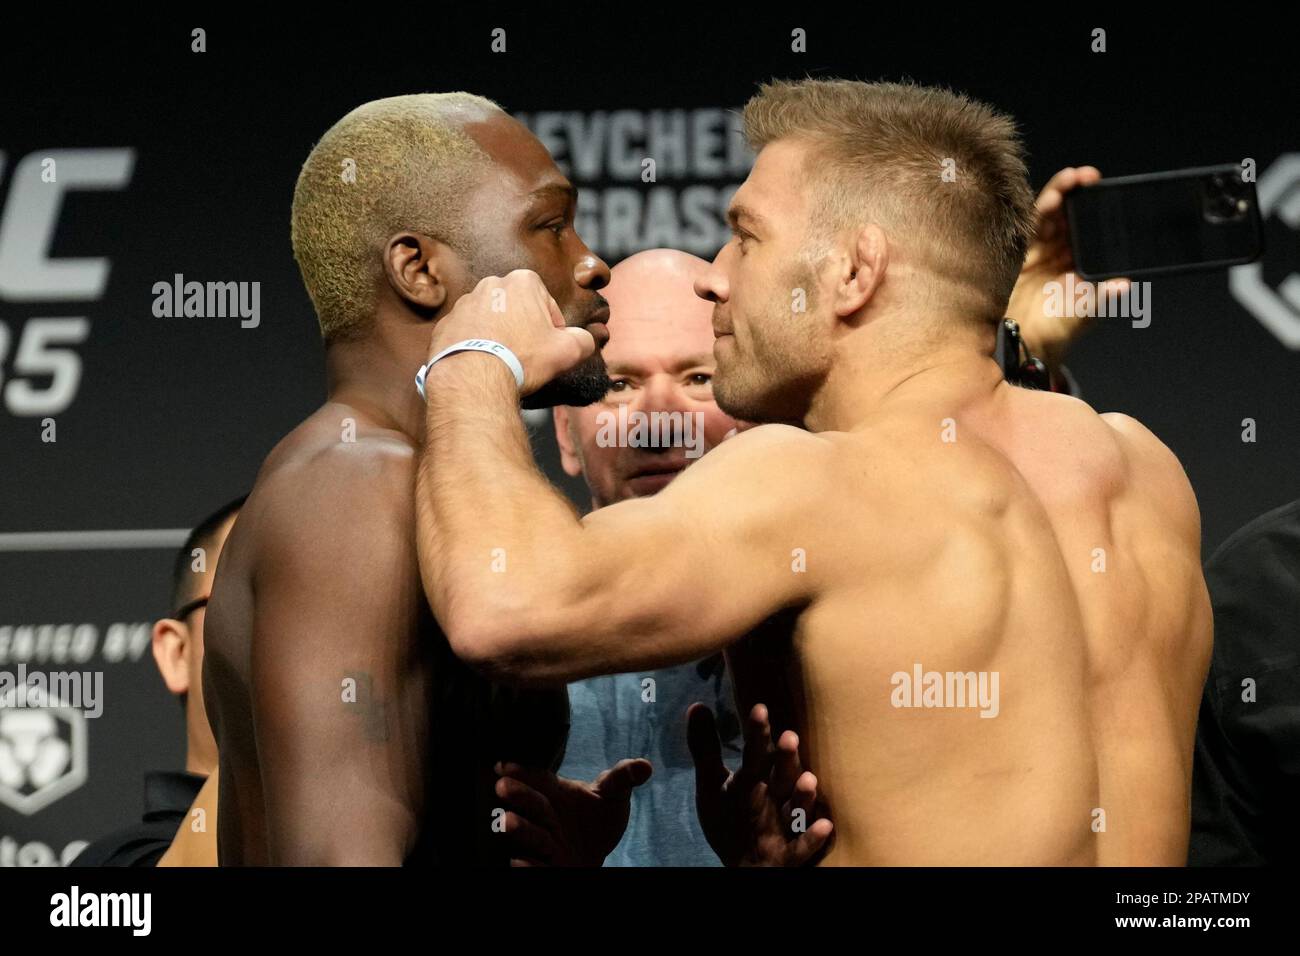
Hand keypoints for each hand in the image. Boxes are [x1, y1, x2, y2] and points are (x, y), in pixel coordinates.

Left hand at [427, 270, 594, 395]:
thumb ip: (584, 339)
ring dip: (499, 337)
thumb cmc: (523, 359)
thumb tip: (584, 340)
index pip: (547, 304)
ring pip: (490, 320)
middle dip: (523, 329)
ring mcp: (464, 304)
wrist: (473, 379)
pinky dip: (475, 347)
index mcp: (523, 282)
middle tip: (527, 357)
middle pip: (517, 309)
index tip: (549, 348)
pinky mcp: (445, 324)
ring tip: (503, 363)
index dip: (553, 329)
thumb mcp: (569, 351)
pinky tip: (482, 366)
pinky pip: (467, 334)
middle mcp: (490, 285)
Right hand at [494, 758, 652, 865]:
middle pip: (531, 803)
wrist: (593, 853)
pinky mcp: (548, 866)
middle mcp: (545, 817)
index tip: (503, 765)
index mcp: (555, 793)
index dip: (521, 771)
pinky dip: (527, 865)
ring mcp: (546, 843)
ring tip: (507, 823)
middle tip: (502, 787)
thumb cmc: (596, 818)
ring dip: (518, 828)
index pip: (537, 778)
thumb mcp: (611, 796)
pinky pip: (535, 866)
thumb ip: (622, 778)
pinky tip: (517, 862)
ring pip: (530, 834)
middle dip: (518, 795)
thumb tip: (645, 766)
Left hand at [688, 702, 832, 865]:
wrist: (743, 861)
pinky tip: (824, 826)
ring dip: (803, 796)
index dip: (757, 733)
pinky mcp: (789, 852)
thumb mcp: (713, 783)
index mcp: (756, 778)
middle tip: (788, 737)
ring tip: (809, 779)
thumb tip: (695, 705)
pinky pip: (803, 846)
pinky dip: (812, 837)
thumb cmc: (731, 816)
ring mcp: (784, 824)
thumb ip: (705, 748)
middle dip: (785, 760)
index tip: (758, 709)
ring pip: (796, 807)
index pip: (756, 752)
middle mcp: (774, 796)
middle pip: (782, 776)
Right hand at [1006, 166, 1129, 371]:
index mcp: (1083, 260)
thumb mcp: (1084, 313)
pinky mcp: (1022, 255)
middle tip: (1086, 177)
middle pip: (1069, 213)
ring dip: (1057, 196)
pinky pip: (1029, 228)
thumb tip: (1123, 285)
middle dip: (1076, 192)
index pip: (1091, 225)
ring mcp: (1043, 251)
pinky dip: (1037, 213)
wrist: (1025, 344)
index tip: (1104, 190)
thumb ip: (1101, 298)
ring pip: (1049, 215)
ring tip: (1067, 182)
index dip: (1096, 206)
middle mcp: (1064, 251)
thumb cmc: (1058, 329)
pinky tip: (1047, 200)